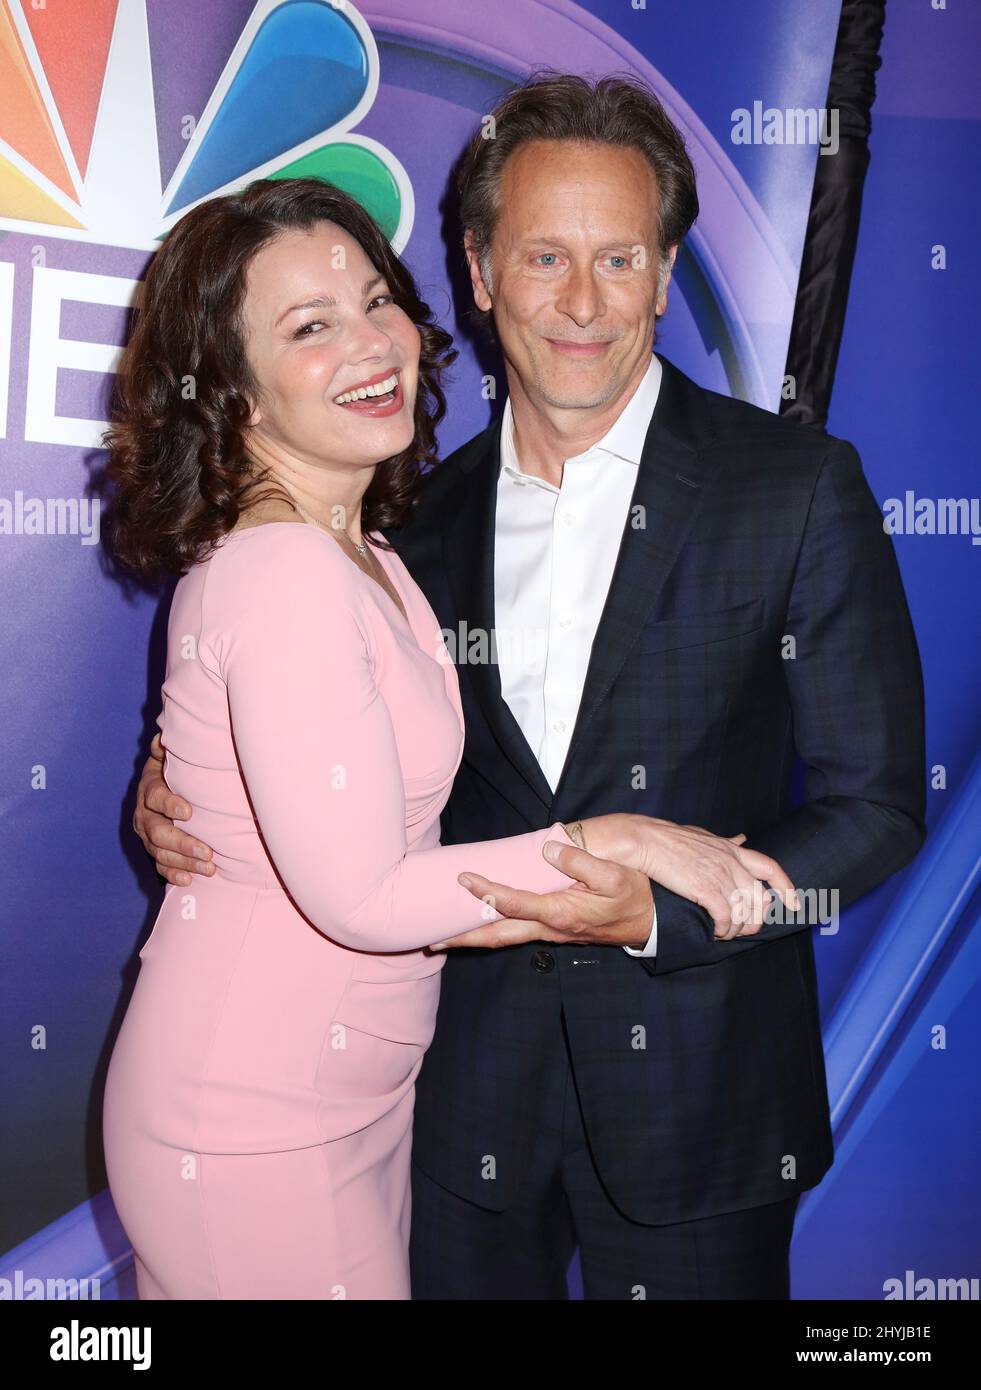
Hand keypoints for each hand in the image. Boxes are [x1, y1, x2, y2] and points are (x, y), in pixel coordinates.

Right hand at [133, 733, 214, 886]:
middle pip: (159, 833)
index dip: (169, 804)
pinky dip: (173, 874)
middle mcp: (144, 815)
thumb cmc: (173, 772)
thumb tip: (162, 738)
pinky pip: (160, 866)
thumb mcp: (169, 758)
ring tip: (210, 869)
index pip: (155, 797)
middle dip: (184, 844)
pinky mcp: (154, 851)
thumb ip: (167, 750)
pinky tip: (188, 880)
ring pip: (161, 853)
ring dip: (185, 862)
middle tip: (209, 852)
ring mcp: (148, 836)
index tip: (189, 812)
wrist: (162, 790)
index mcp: (150, 788)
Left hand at [428, 840, 653, 950]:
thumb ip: (581, 862)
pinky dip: (492, 932)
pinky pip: (515, 934)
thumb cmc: (633, 896)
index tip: (463, 878)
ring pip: (504, 938)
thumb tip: (548, 849)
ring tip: (442, 941)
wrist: (650, 923)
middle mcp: (549, 928)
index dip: (486, 892)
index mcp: (561, 913)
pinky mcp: (552, 932)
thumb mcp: (615, 875)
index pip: (514, 904)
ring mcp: (550, 934)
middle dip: (464, 938)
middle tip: (431, 940)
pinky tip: (478, 926)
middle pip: (498, 935)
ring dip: (473, 939)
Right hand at [612, 814, 797, 939]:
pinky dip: (724, 930)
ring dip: (738, 928)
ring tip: (727, 933)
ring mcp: (720, 876)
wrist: (646, 840)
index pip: (770, 868)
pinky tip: (716, 932)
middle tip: (748, 930)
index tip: (794, 904)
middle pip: (760, 899)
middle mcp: (732, 863)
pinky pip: (726, 918)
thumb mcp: (704, 835)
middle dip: (758, 920)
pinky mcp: (706, 890)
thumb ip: (726, 842)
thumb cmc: (670, 838)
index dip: (785, 887)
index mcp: (733, 850)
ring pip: (744, 912)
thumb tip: (742, 838)